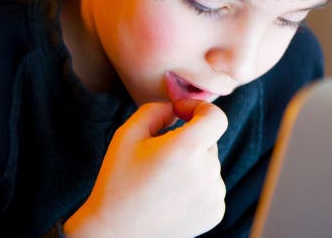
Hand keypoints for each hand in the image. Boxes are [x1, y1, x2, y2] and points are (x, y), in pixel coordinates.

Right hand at [63, 99, 227, 237]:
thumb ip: (156, 110)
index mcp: (187, 149)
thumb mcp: (127, 135)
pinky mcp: (216, 212)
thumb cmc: (118, 183)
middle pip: (208, 141)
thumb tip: (176, 109)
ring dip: (193, 164)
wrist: (115, 235)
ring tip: (162, 182)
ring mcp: (214, 195)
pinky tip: (171, 198)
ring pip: (209, 164)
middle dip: (188, 140)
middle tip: (158, 156)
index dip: (199, 108)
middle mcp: (207, 172)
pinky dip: (196, 186)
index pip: (216, 116)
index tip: (181, 113)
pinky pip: (211, 186)